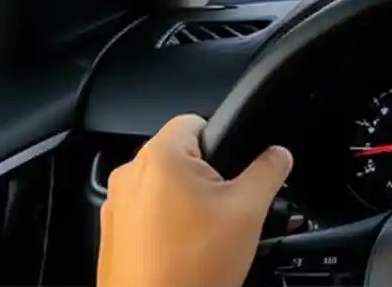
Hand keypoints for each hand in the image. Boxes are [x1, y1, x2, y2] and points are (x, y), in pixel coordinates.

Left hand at [97, 114, 292, 286]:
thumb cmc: (191, 270)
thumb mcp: (247, 212)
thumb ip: (268, 172)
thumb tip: (279, 155)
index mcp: (160, 157)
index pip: (196, 120)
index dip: (222, 141)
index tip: (232, 169)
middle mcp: (129, 175)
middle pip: (180, 155)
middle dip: (206, 177)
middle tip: (223, 211)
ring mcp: (115, 205)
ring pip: (163, 186)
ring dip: (185, 202)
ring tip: (203, 236)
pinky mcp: (112, 232)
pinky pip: (146, 213)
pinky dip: (165, 224)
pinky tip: (183, 250)